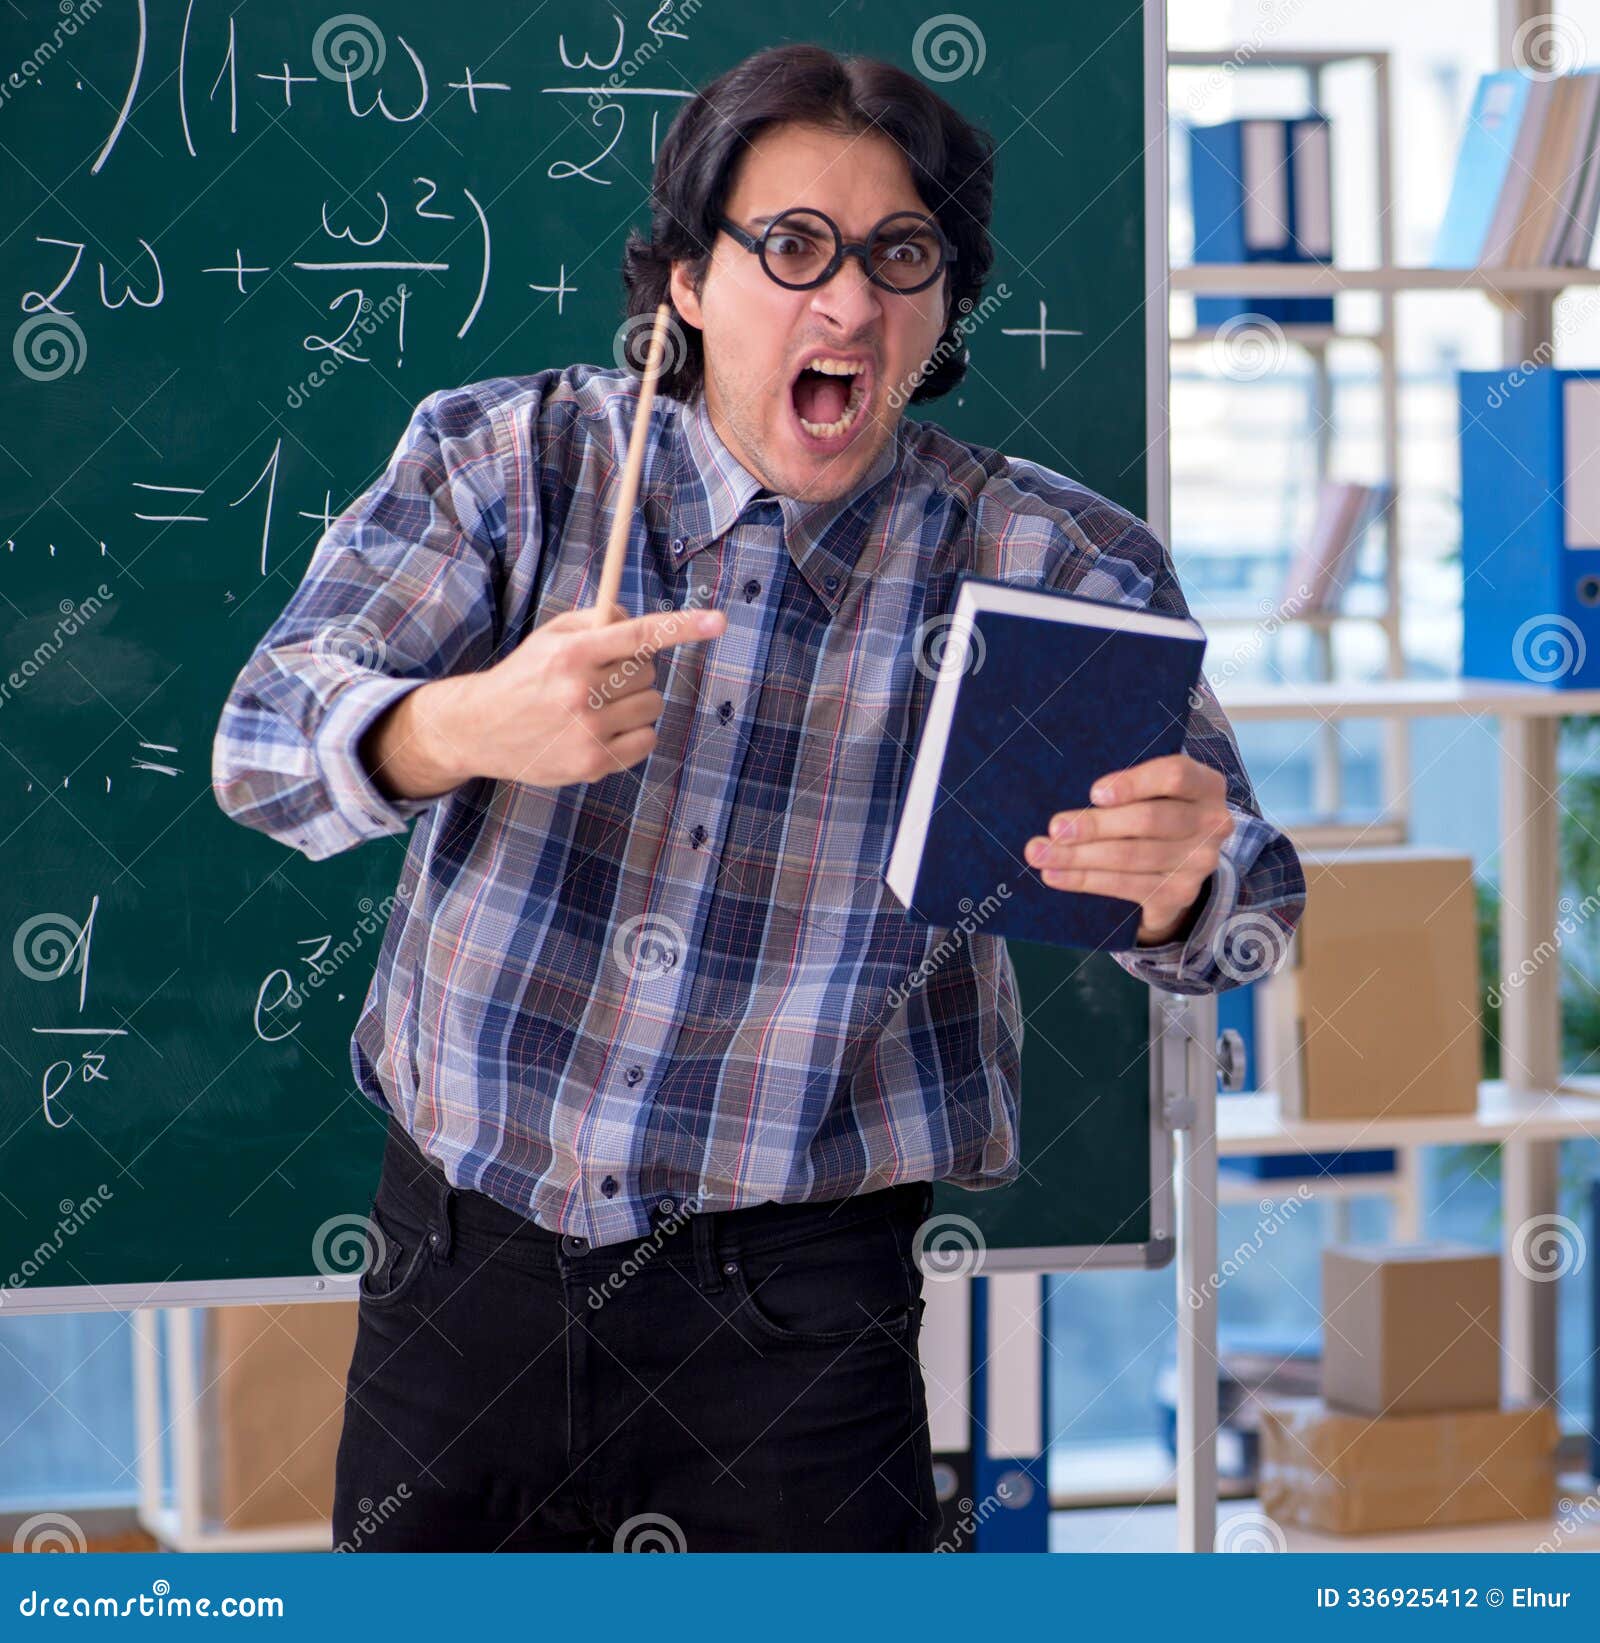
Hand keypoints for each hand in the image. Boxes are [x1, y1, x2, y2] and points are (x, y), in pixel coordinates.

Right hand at [366, 602, 724, 798]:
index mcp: (571, 653)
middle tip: (601, 679)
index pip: (638, 634)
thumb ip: (596, 622)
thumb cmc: (525, 677)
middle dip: (633, 672)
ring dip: (635, 703)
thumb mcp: (551, 637)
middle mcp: (580, 692)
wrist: (480, 729)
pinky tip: (604, 732)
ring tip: (598, 707)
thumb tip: (639, 620)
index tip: (719, 621)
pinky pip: (646, 741)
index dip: (683, 626)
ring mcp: (587, 731)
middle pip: (649, 673)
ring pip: (652, 706)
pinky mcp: (592, 764)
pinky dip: (635, 735)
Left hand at [1023, 752, 1233, 943]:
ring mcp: (1199, 863)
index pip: (1175, 775)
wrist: (1177, 865)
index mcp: (1205, 785)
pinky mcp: (1179, 894)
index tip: (1094, 793)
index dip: (1134, 783)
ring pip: (1132, 857)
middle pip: (1150, 821)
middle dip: (1096, 825)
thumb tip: (1064, 796)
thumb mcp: (1152, 791)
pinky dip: (1085, 880)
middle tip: (1055, 828)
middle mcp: (1211, 824)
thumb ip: (1124, 789)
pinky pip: (1126, 886)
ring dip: (1079, 856)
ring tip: (1040, 853)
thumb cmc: (1153, 811)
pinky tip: (1055, 875)